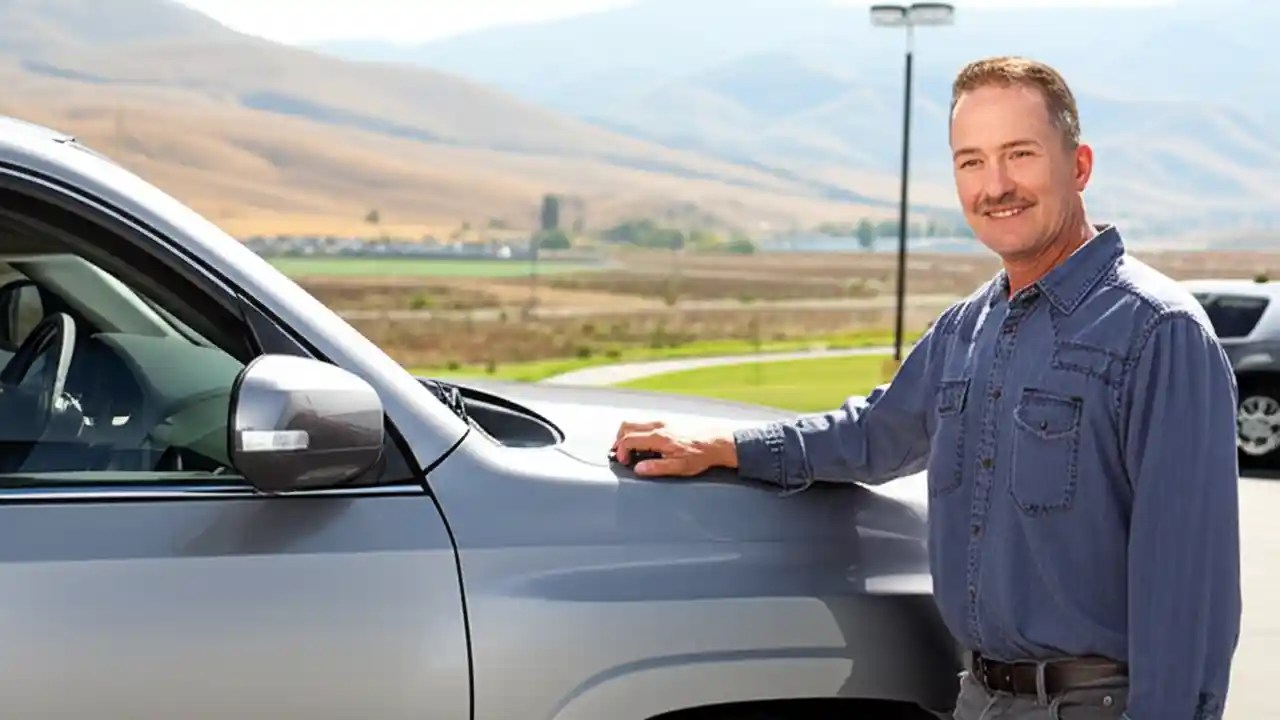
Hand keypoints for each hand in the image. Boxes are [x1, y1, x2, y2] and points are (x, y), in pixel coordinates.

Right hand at [612, 420, 737, 476]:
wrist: (717, 441)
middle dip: (619, 439)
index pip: (629, 439)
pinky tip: (645, 443)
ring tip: (631, 449)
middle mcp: (658, 425)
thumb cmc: (700, 455)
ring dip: (628, 434)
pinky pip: (645, 421)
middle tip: (622, 454)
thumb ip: (657, 468)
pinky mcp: (668, 420)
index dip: (621, 451)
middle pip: (627, 425)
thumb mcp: (680, 467)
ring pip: (635, 421)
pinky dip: (638, 430)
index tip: (625, 462)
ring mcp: (663, 420)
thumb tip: (638, 469)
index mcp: (659, 437)